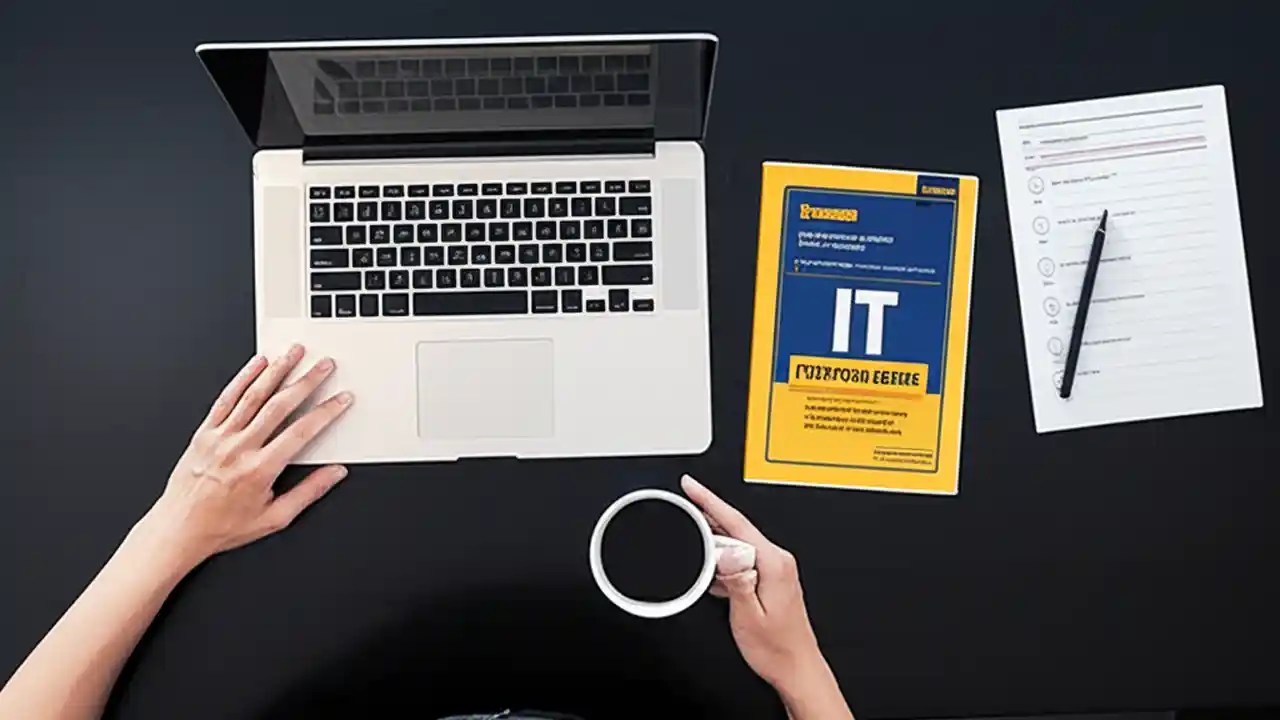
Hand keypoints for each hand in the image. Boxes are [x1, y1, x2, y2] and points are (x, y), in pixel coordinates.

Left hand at [140, 345, 352, 568]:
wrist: (178, 529)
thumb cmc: (223, 526)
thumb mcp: (275, 518)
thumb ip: (309, 492)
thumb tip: (335, 474)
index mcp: (260, 470)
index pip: (301, 432)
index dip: (326, 412)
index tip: (341, 399)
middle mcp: (239, 449)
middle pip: (279, 406)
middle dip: (306, 381)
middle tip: (323, 366)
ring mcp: (219, 438)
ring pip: (252, 396)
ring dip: (276, 371)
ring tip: (293, 353)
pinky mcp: (204, 432)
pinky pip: (225, 399)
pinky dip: (242, 378)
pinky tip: (256, 364)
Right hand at [682, 474, 819, 686]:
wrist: (796, 667)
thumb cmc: (776, 648)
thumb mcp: (748, 615)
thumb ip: (735, 578)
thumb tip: (725, 550)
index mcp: (774, 563)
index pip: (736, 521)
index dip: (709, 500)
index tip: (691, 486)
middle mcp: (778, 561)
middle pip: (736, 529)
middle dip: (708, 520)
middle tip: (683, 513)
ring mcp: (776, 568)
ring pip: (738, 544)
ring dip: (715, 543)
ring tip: (693, 543)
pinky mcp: (772, 577)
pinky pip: (743, 558)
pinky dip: (724, 560)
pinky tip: (712, 569)